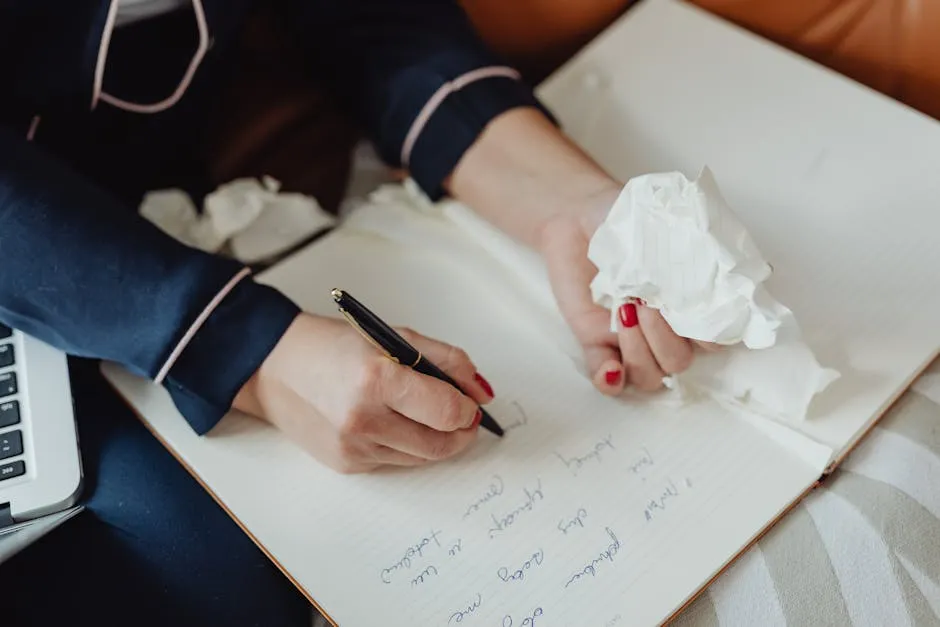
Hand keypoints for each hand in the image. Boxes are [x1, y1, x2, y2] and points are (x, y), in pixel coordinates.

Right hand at [233, 313, 493, 472]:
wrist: (272, 367)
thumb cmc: (332, 346)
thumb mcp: (393, 336)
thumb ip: (446, 360)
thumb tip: (482, 392)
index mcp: (377, 379)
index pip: (448, 412)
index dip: (468, 410)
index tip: (471, 403)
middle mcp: (363, 420)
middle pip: (440, 444)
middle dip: (460, 432)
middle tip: (462, 416)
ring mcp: (353, 448)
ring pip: (421, 457)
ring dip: (435, 440)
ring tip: (426, 414)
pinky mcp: (346, 465)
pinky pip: (395, 461)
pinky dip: (404, 445)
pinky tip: (391, 422)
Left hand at [537, 187, 713, 393]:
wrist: (578, 216)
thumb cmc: (629, 219)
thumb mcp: (666, 226)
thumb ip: (696, 249)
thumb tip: (722, 269)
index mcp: (694, 304)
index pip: (717, 338)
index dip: (709, 332)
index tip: (690, 304)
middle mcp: (668, 329)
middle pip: (680, 361)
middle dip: (665, 337)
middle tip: (644, 300)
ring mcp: (633, 340)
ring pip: (650, 375)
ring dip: (639, 352)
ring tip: (623, 312)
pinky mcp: (598, 344)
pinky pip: (610, 381)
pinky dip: (610, 380)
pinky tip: (609, 367)